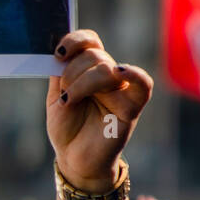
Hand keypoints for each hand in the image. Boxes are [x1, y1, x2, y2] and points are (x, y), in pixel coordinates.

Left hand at [47, 30, 152, 193]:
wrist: (74, 159)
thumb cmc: (67, 128)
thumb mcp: (56, 96)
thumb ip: (59, 72)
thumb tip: (60, 49)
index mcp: (91, 68)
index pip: (90, 41)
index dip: (75, 40)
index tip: (58, 54)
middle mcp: (109, 75)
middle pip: (95, 56)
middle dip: (72, 72)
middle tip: (64, 94)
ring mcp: (122, 90)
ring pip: (107, 69)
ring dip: (82, 82)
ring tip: (69, 101)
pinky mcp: (132, 108)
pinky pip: (143, 84)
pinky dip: (134, 73)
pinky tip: (119, 72)